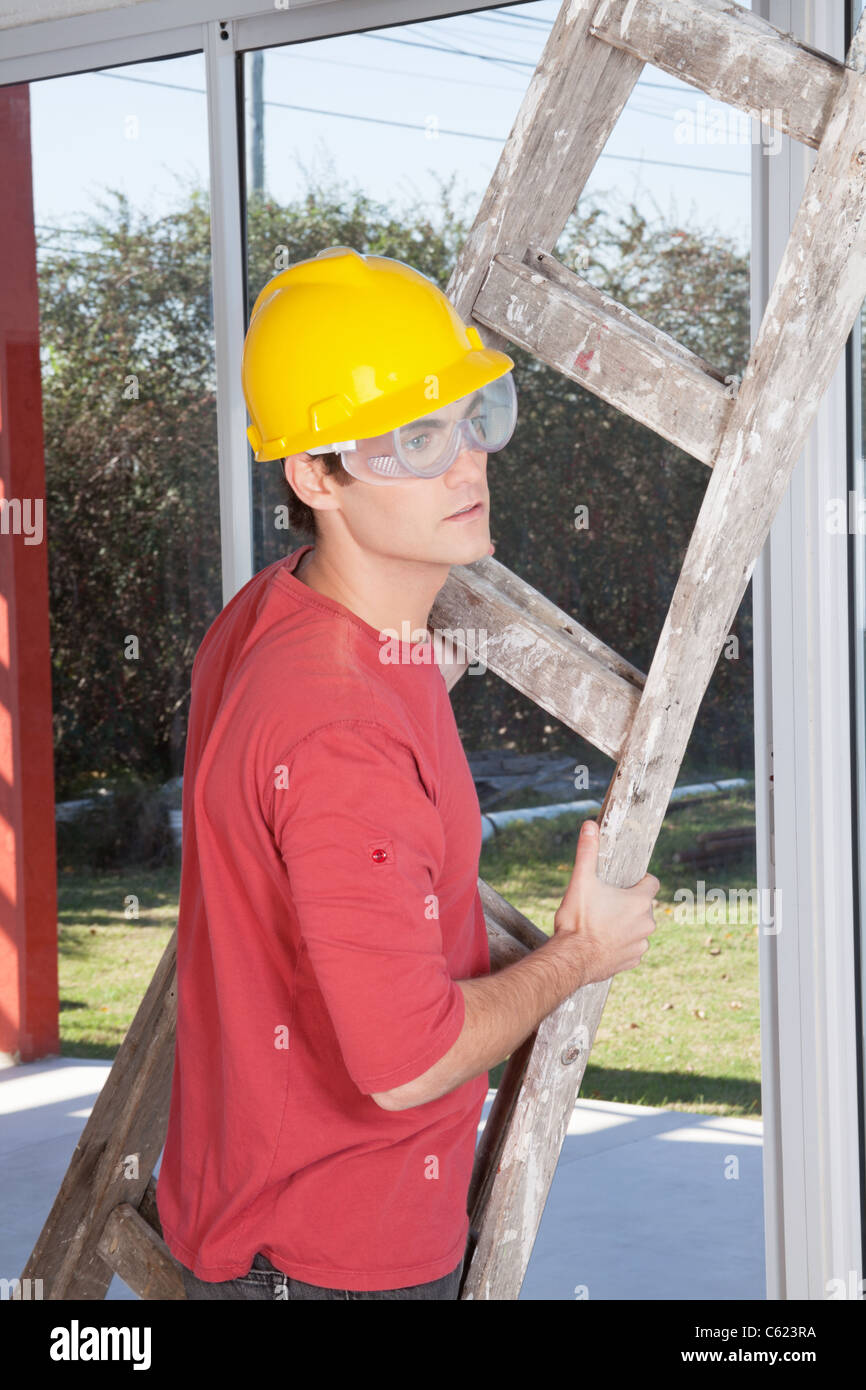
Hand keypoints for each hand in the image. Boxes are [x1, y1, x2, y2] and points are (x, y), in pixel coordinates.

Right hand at [553, 819, 658, 983]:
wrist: (572, 959)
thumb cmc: (578, 920)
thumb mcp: (581, 881)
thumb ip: (588, 851)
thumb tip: (590, 825)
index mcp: (640, 901)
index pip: (652, 883)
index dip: (639, 880)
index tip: (623, 883)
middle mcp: (647, 923)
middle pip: (643, 906)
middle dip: (627, 903)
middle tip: (604, 903)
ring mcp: (641, 944)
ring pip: (637, 927)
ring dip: (625, 924)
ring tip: (601, 924)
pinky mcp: (632, 961)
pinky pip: (631, 947)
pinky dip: (620, 944)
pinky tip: (602, 942)